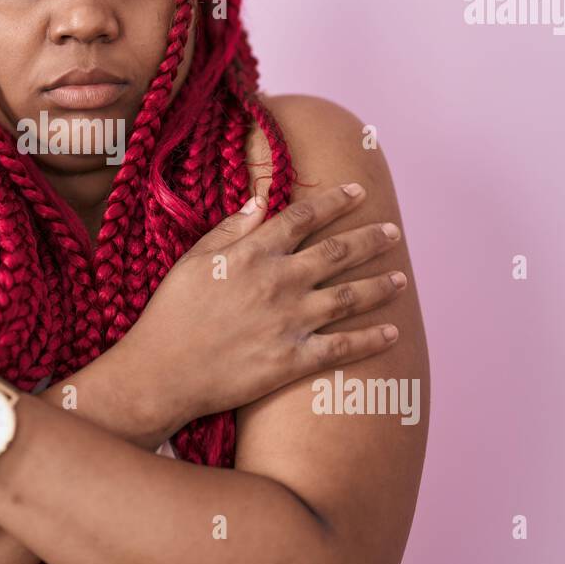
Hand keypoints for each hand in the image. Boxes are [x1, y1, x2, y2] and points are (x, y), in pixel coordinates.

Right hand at [126, 183, 406, 427]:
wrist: (163, 371)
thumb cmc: (171, 313)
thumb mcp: (193, 260)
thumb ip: (230, 229)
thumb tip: (259, 200)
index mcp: (253, 253)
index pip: (303, 217)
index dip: (334, 201)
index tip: (358, 191)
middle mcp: (279, 282)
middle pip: (337, 252)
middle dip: (370, 238)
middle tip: (393, 231)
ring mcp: (290, 322)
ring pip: (349, 297)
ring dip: (379, 285)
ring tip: (401, 277)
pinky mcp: (294, 360)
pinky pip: (343, 347)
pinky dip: (371, 340)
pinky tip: (392, 333)